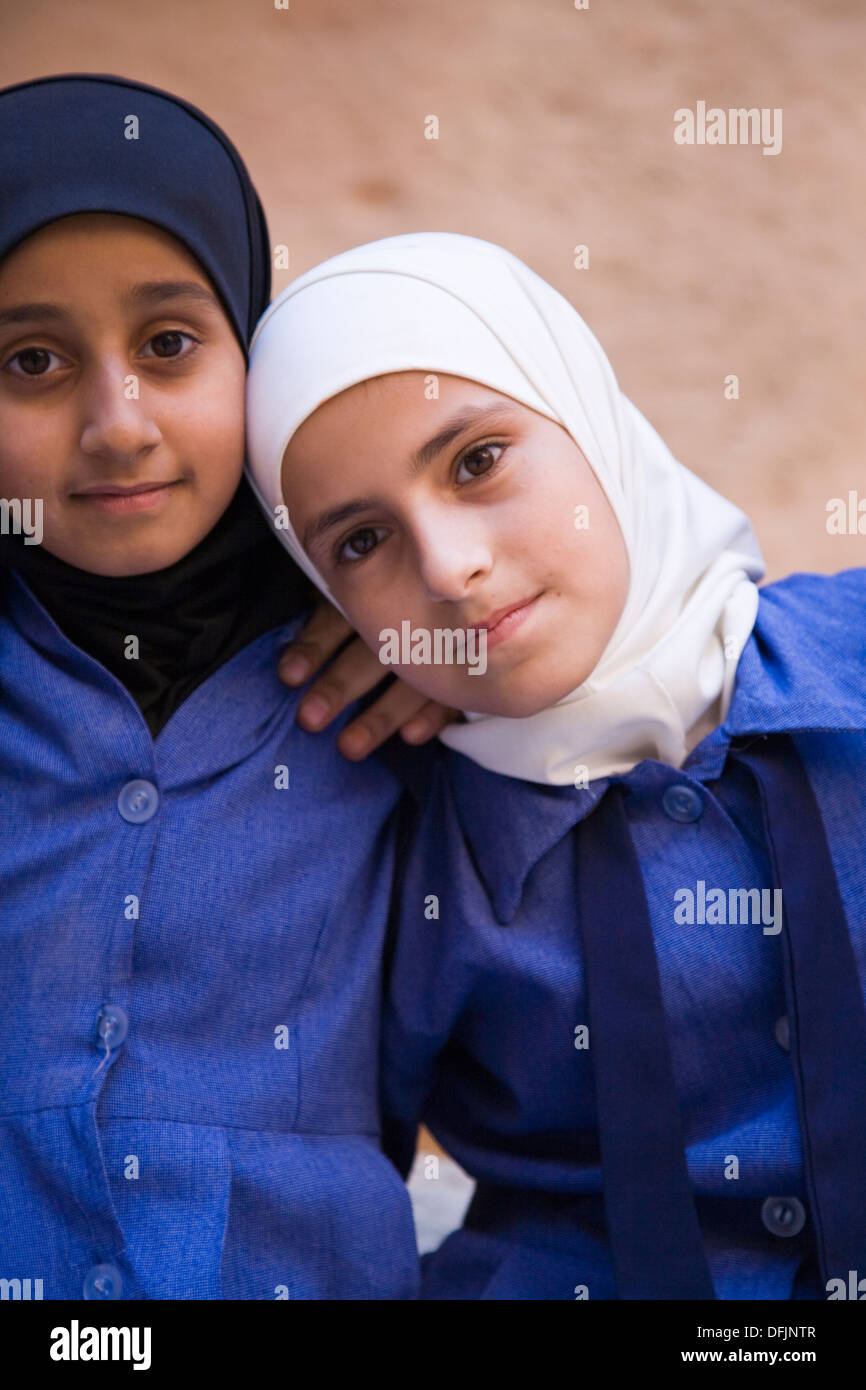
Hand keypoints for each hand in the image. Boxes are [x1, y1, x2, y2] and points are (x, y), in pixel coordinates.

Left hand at [278, 597, 460, 758]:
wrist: (481, 577)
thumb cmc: (389, 589)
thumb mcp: (358, 584)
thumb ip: (331, 608)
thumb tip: (291, 658)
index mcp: (374, 588)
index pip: (340, 616)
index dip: (314, 645)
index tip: (289, 676)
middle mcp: (407, 616)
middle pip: (372, 652)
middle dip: (340, 687)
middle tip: (309, 720)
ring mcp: (442, 643)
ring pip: (410, 681)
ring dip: (380, 715)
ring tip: (349, 748)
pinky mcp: (467, 671)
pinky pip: (454, 694)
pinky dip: (433, 715)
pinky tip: (411, 737)